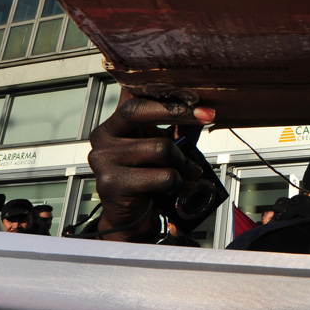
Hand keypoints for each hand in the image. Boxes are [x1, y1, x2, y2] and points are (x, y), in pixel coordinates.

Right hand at [87, 88, 214, 241]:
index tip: (197, 99)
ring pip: (160, 148)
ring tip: (190, 172)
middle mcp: (103, 136)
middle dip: (178, 112)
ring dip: (184, 162)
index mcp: (114, 123)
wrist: (131, 214)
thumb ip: (179, 127)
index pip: (136, 97)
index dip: (167, 95)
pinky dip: (179, 182)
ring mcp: (103, 160)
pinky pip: (162, 175)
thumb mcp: (163, 145)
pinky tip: (182, 187)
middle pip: (140, 111)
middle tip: (206, 116)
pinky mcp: (112, 183)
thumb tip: (204, 109)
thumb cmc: (147, 176)